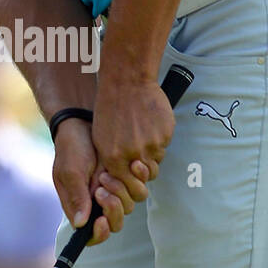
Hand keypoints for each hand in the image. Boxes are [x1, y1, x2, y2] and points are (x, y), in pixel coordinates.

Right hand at [52, 114, 152, 245]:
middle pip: (115, 223)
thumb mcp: (70, 171)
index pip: (92, 235)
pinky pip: (140, 188)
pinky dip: (136, 179)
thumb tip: (79, 225)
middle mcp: (99, 204)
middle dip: (112, 209)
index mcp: (81, 207)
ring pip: (130, 206)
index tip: (100, 221)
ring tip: (107, 171)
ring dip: (121, 190)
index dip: (99, 234)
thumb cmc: (71, 147)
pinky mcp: (127, 178)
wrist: (84, 121)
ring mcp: (114, 191)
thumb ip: (77, 196)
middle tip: (102, 188)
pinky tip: (129, 164)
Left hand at [89, 76, 173, 233]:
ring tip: (143, 131)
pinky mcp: (166, 134)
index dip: (132, 179)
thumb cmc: (109, 109)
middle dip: (146, 168)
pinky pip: (165, 143)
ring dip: (152, 150)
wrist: (127, 82)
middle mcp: (135, 155)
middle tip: (141, 152)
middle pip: (148, 175)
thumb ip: (113, 161)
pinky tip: (150, 122)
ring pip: (158, 159)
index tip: (131, 170)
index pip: (129, 185)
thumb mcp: (101, 138)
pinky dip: (159, 136)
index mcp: (114, 158)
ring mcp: (152, 145)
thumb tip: (125, 178)